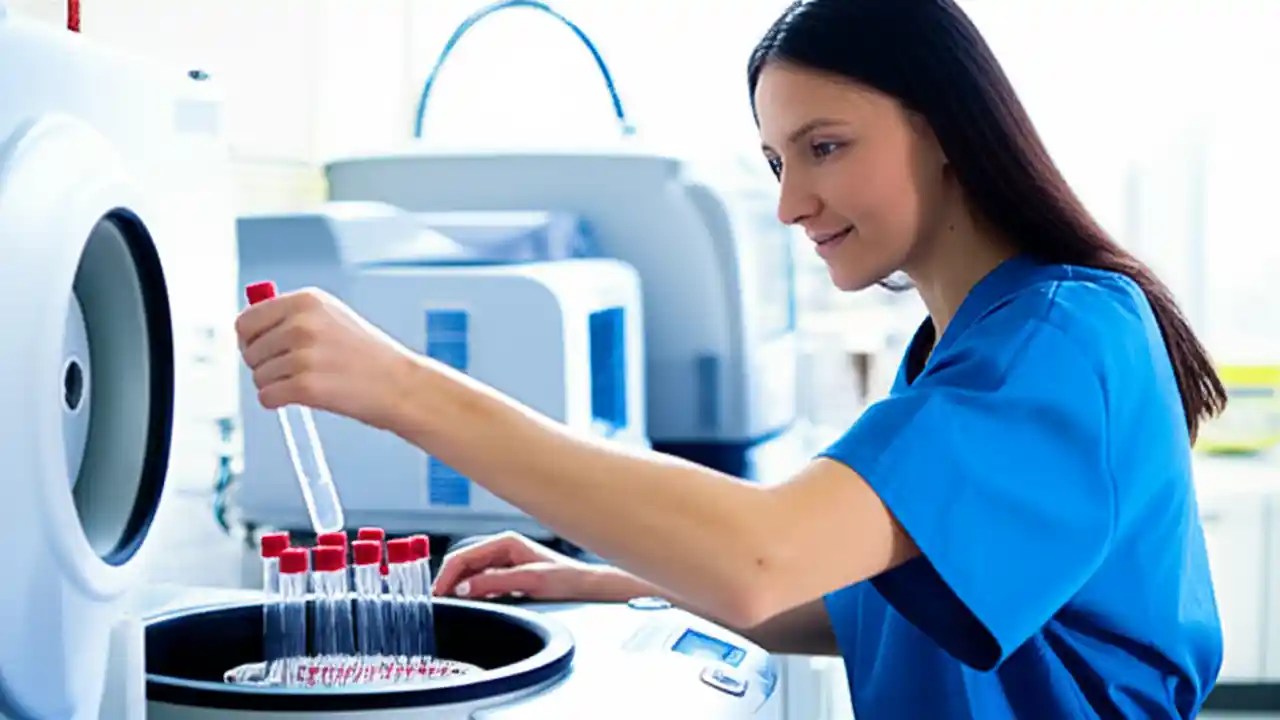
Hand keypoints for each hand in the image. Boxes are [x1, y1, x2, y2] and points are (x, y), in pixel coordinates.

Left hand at [235, 287, 418, 430]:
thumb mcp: (332, 318)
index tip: (264, 350)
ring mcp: (304, 355)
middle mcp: (302, 323)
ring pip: (258, 376)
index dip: (251, 339)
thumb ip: (291, 317)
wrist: (400, 385)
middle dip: (264, 364)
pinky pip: (267, 397)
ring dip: (276, 385)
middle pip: (249, 350)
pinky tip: (302, 397)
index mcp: (307, 301)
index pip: (247, 320)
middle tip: (295, 370)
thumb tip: (245, 328)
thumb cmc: (367, 356)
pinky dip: (278, 402)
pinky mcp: (306, 386)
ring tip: (308, 382)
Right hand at [432, 532, 636, 601]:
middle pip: (463, 563)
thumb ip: (496, 582)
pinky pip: (480, 581)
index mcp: (505, 542)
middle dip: (449, 581)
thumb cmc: (565, 578)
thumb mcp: (530, 580)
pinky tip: (469, 602)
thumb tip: (464, 587)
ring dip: (458, 587)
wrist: (585, 586)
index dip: (447, 575)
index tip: (437, 594)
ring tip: (450, 604)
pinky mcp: (507, 574)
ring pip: (469, 573)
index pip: (463, 556)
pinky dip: (471, 591)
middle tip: (439, 603)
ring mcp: (503, 560)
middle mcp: (501, 548)